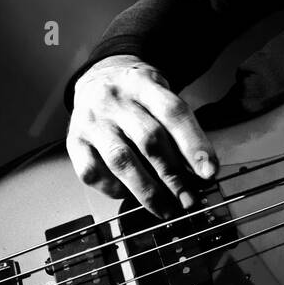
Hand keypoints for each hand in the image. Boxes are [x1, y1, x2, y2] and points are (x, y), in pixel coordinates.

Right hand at [67, 55, 217, 216]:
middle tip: (189, 199)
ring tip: (166, 208)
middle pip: (149, 140)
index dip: (194, 145)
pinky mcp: (74, 141)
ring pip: (121, 160)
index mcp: (144, 84)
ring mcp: (92, 121)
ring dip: (147, 190)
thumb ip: (178, 128)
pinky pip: (93, 173)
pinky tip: (129, 194)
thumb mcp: (161, 94)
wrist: (98, 76)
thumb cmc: (138, 94)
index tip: (209, 172)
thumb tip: (198, 173)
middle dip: (173, 176)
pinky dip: (114, 189)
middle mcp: (115, 100)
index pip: (174, 113)